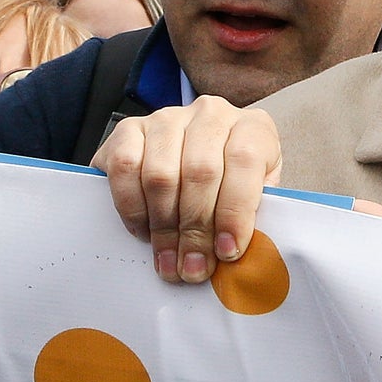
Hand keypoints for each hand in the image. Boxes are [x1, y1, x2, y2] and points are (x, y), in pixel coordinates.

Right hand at [91, 95, 281, 283]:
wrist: (193, 155)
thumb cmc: (231, 181)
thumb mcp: (256, 192)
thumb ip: (253, 215)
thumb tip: (234, 254)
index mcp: (253, 127)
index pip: (245, 161)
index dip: (235, 210)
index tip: (228, 251)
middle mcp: (211, 114)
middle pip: (201, 172)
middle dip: (196, 229)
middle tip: (192, 267)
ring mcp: (168, 118)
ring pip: (162, 175)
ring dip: (164, 227)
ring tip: (168, 260)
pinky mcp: (129, 129)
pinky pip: (125, 169)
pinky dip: (132, 207)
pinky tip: (143, 230)